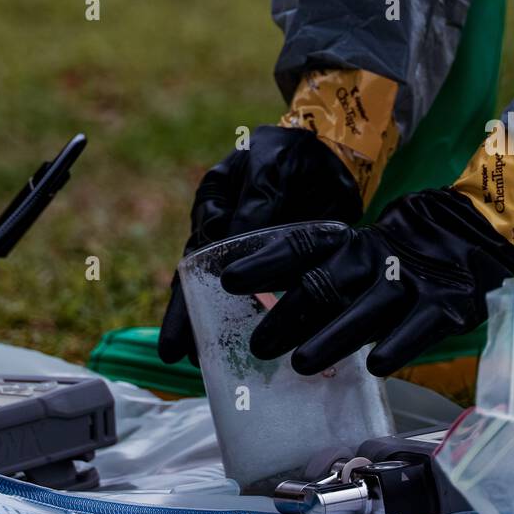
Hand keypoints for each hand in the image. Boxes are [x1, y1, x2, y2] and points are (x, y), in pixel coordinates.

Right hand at [158, 124, 361, 364]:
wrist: (336, 154)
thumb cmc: (297, 152)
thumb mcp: (273, 166)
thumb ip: (256, 203)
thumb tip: (231, 246)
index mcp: (215, 201)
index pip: (196, 253)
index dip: (184, 293)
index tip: (180, 324)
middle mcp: (224, 229)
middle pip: (200, 279)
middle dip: (187, 318)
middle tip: (176, 355)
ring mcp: (250, 250)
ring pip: (226, 294)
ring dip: (215, 325)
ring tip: (201, 361)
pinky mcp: (281, 266)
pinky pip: (263, 298)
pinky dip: (253, 321)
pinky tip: (248, 349)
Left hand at [220, 186, 513, 375]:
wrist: (467, 237)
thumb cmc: (389, 260)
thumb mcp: (351, 256)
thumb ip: (312, 277)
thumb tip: (251, 312)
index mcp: (346, 243)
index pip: (300, 246)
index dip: (264, 261)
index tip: (229, 277)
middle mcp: (373, 260)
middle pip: (326, 283)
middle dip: (289, 314)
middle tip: (258, 344)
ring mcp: (410, 282)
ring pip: (367, 308)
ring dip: (333, 336)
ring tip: (301, 364)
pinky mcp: (445, 305)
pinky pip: (419, 326)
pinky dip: (397, 345)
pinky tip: (376, 366)